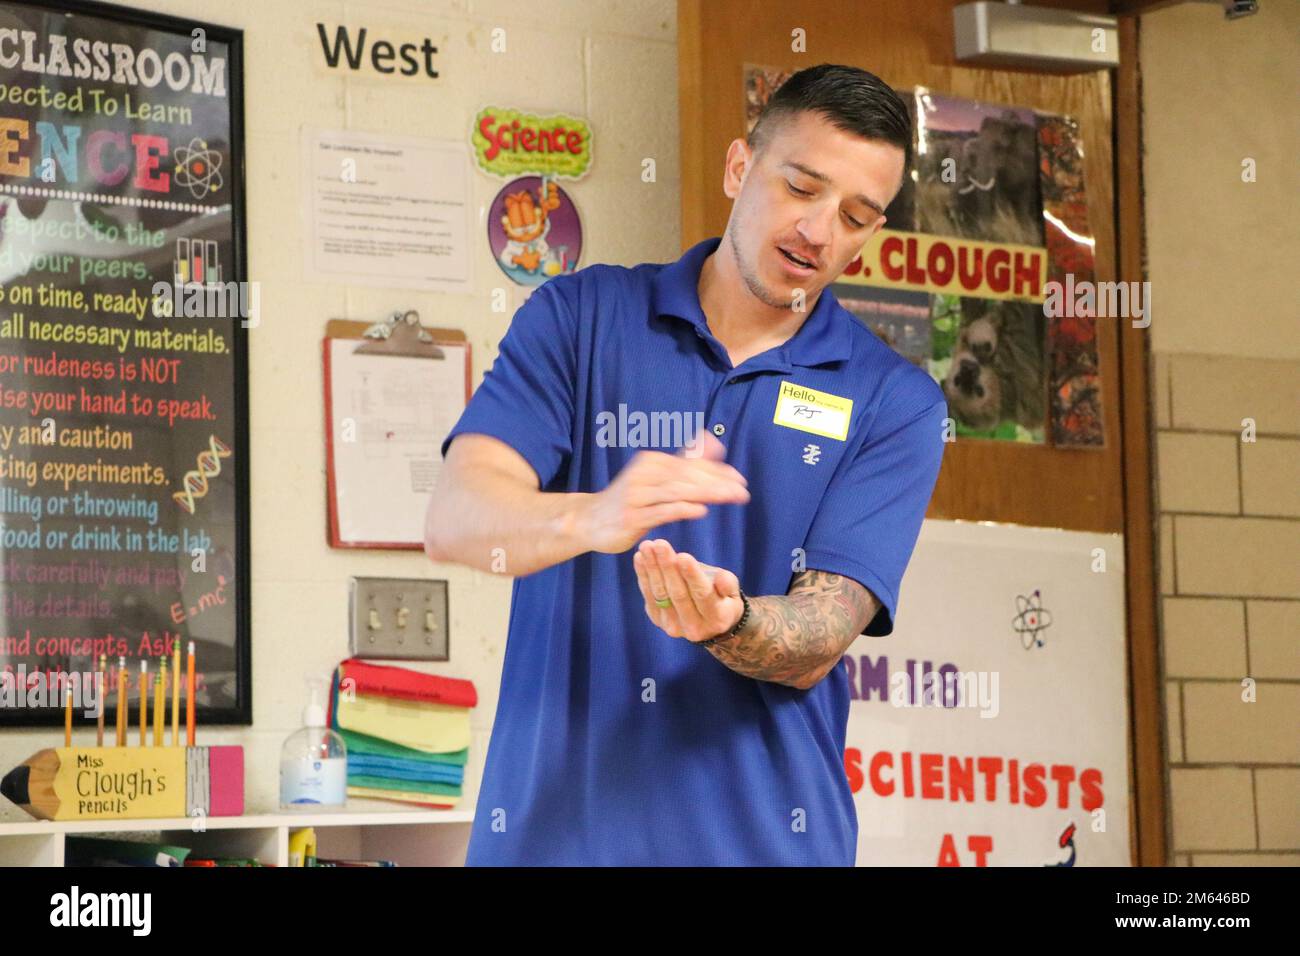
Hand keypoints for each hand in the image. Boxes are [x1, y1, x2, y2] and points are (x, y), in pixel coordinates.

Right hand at [581, 430, 748, 554]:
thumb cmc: (629, 499)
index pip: (690, 464)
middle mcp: (644, 474)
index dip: (717, 471)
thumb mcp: (655, 476)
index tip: (740, 479)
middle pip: (687, 476)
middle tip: (742, 490)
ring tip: (730, 497)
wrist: (589, 520)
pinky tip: (700, 510)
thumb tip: (712, 441)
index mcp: (652, 462)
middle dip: (717, 482)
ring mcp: (637, 495)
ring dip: (707, 493)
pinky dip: (681, 509)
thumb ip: (685, 460)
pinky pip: (660, 512)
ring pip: (677, 491)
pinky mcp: (632, 517)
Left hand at [633, 538, 743, 642]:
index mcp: (717, 618)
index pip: (703, 595)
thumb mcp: (732, 590)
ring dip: (651, 568)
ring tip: (647, 547)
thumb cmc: (722, 597)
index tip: (682, 556)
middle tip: (660, 545)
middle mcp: (695, 628)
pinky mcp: (658, 621)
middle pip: (678, 594)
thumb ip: (727, 584)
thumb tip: (720, 578)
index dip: (692, 575)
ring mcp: (674, 627)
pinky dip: (643, 576)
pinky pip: (648, 596)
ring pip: (661, 595)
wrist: (709, 621)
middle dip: (667, 567)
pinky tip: (640, 558)